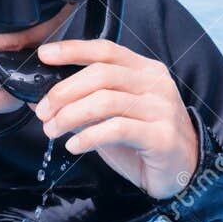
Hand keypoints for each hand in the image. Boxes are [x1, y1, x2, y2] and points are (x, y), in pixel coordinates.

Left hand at [33, 39, 200, 200]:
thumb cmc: (143, 140)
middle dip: (64, 91)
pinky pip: (117, 129)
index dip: (73, 50)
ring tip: (52, 130)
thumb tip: (39, 98)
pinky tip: (73, 145)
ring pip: (106, 101)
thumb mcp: (113, 116)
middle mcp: (155, 84)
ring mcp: (161, 109)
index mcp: (145, 71)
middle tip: (43, 110)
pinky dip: (88, 137)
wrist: (183, 171)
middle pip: (101, 74)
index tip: (44, 55)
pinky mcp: (161, 137)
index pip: (106, 50)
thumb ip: (83, 103)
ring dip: (70, 115)